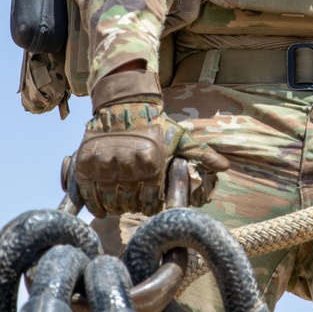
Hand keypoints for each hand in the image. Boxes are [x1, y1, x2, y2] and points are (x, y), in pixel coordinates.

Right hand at [75, 69, 227, 217]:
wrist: (124, 104)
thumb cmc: (156, 124)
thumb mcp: (180, 137)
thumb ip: (202, 154)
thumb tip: (226, 166)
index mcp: (151, 162)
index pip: (150, 202)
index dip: (150, 207)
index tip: (148, 205)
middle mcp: (127, 165)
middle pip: (129, 204)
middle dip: (132, 207)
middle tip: (132, 203)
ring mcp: (105, 164)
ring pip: (109, 201)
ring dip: (114, 207)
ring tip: (118, 204)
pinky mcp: (86, 163)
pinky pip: (89, 194)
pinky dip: (94, 204)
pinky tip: (100, 207)